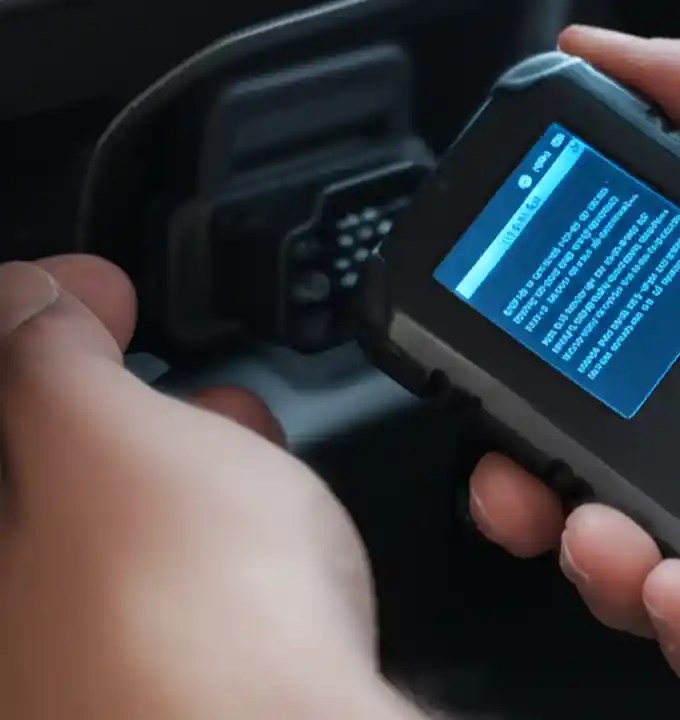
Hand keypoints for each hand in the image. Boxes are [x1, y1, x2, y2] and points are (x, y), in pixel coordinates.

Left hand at [0, 257, 419, 718]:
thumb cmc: (196, 631)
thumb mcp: (104, 440)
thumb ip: (46, 356)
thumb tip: (24, 299)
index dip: (27, 330)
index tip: (90, 293)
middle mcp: (18, 630)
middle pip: (41, 480)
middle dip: (91, 393)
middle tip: (143, 348)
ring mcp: (88, 667)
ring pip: (110, 533)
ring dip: (163, 460)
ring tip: (234, 431)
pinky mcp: (171, 691)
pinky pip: (171, 587)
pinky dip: (205, 536)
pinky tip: (259, 528)